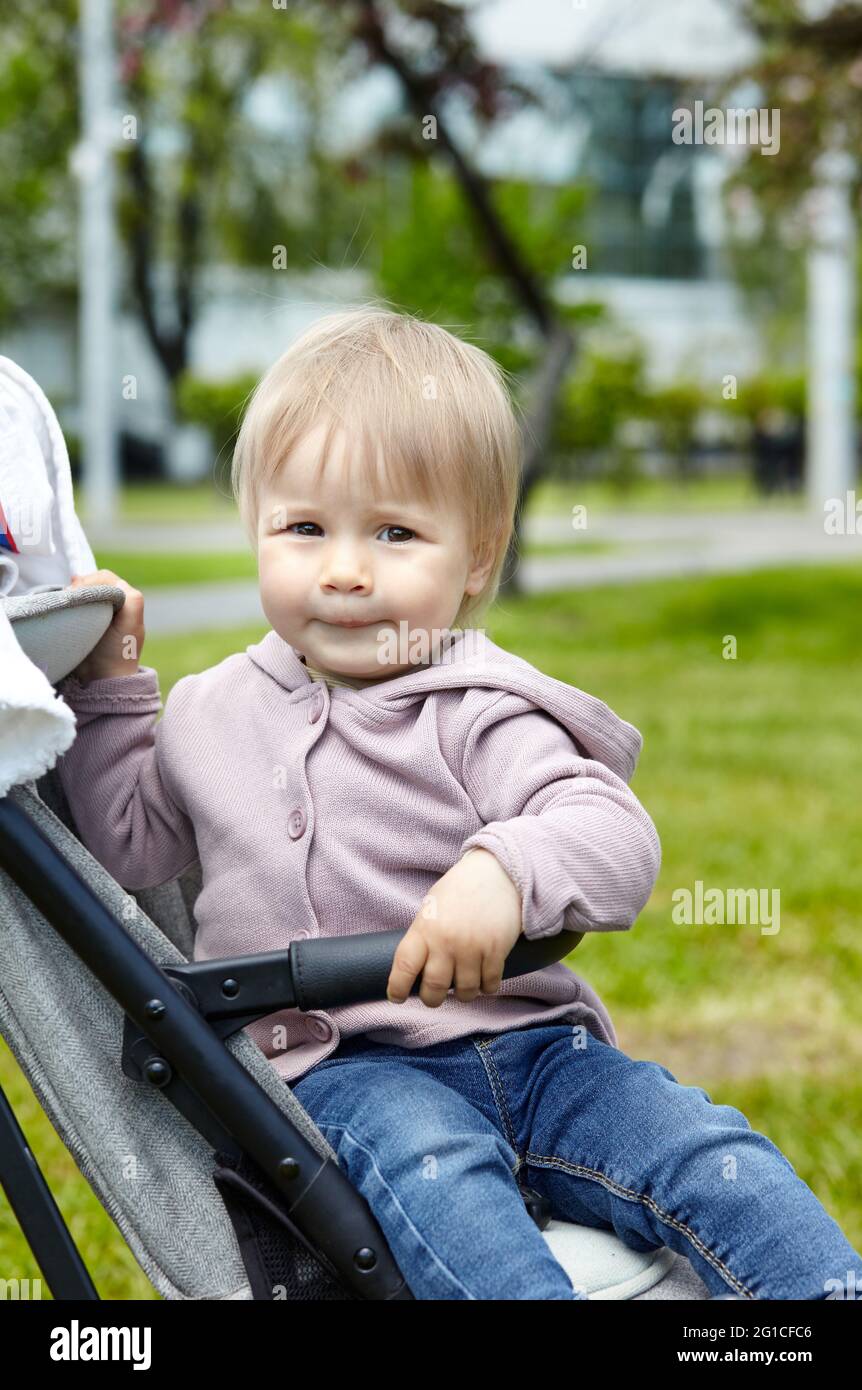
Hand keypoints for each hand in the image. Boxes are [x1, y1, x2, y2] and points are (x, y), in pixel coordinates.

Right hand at [67, 570, 144, 683]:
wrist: (103, 678)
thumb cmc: (119, 653)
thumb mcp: (132, 624)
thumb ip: (132, 600)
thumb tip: (111, 584)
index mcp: (126, 601)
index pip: (106, 578)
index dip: (91, 581)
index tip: (78, 593)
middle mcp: (112, 603)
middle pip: (91, 582)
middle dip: (79, 586)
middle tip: (69, 597)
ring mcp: (97, 612)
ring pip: (81, 592)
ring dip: (72, 593)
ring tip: (66, 601)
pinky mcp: (83, 621)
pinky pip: (74, 604)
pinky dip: (68, 602)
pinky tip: (63, 603)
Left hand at [387, 848, 523, 1007]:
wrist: (498, 872)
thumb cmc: (461, 889)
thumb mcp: (432, 907)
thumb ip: (424, 935)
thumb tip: (415, 968)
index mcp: (425, 928)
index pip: (403, 967)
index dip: (397, 988)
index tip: (396, 996)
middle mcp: (446, 941)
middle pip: (434, 988)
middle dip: (432, 998)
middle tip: (434, 996)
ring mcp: (472, 948)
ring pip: (464, 992)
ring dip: (463, 994)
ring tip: (463, 986)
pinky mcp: (496, 951)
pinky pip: (489, 984)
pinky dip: (487, 987)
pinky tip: (484, 981)